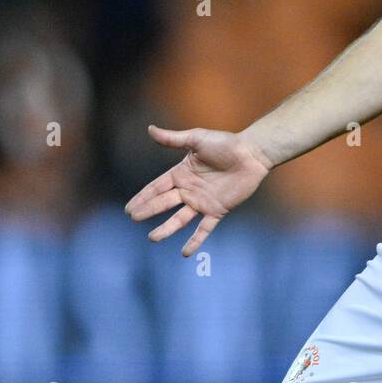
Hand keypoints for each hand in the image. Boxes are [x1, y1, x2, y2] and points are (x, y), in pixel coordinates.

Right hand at [124, 125, 272, 255]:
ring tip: (153, 238)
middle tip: (134, 218)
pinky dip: (195, 241)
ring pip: (180, 219)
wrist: (252, 153)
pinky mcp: (218, 210)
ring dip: (167, 229)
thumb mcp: (197, 139)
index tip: (129, 208)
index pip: (157, 187)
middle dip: (149, 210)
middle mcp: (189, 189)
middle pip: (165, 203)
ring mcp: (203, 202)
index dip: (143, 197)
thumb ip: (173, 139)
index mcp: (182, 173)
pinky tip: (185, 253)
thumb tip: (150, 129)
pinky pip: (205, 228)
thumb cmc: (226, 143)